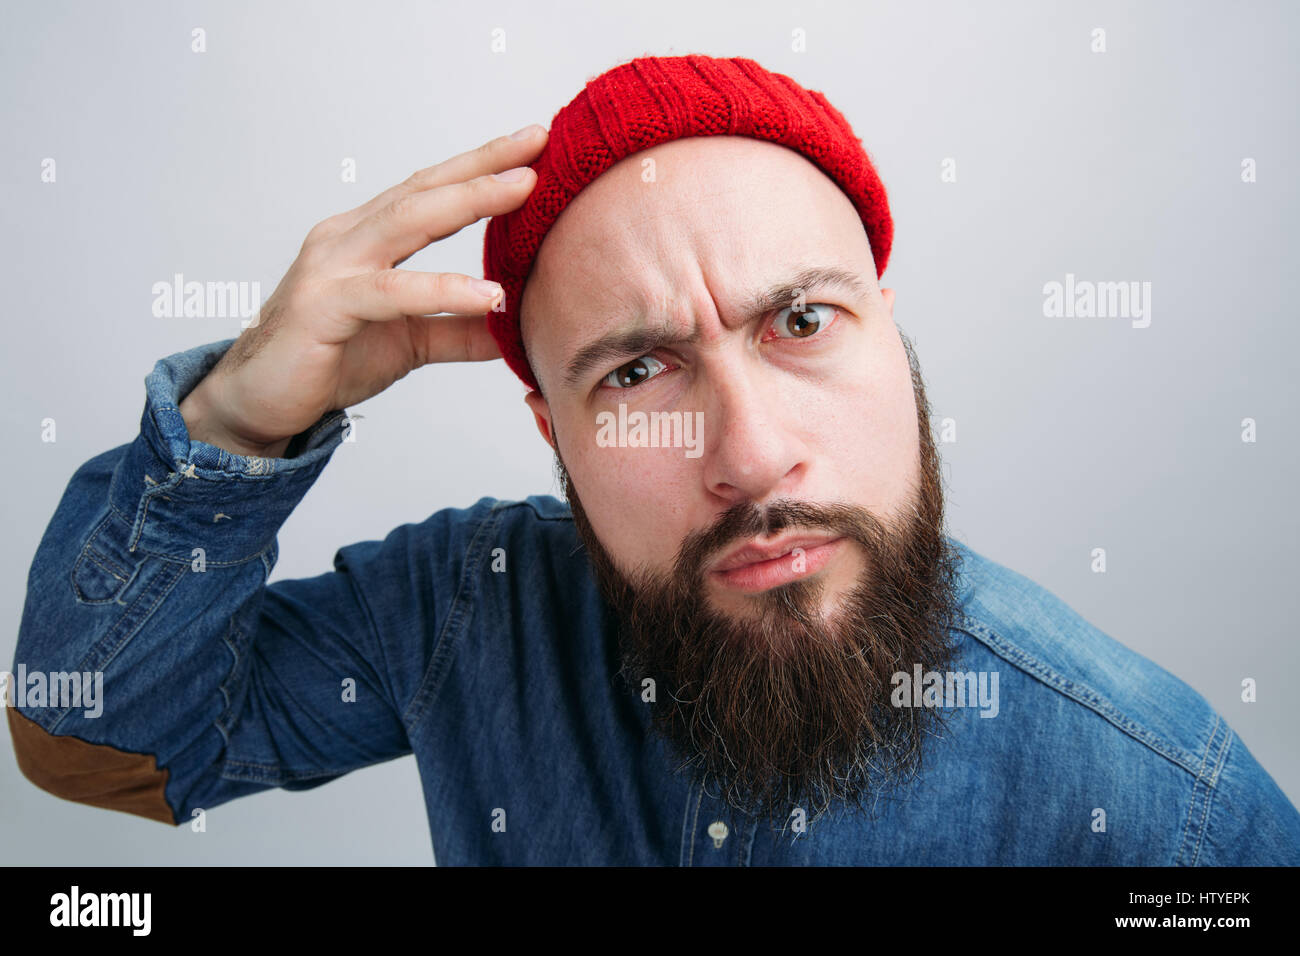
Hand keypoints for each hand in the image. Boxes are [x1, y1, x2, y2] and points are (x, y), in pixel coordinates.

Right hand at [178, 124, 546, 457]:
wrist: (260, 401)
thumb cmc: (326, 360)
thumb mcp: (411, 342)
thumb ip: (459, 330)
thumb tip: (516, 328)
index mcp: (366, 238)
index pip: (431, 190)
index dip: (481, 164)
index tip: (535, 144)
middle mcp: (347, 239)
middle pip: (423, 190)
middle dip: (483, 165)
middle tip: (538, 144)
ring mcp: (331, 268)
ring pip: (406, 223)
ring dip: (469, 201)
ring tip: (523, 189)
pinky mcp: (322, 308)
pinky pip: (389, 292)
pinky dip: (441, 289)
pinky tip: (485, 294)